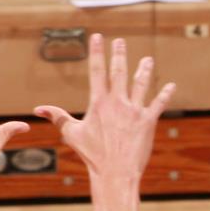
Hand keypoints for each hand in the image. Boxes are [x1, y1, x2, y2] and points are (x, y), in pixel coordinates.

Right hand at [34, 34, 173, 184]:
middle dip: (119, 55)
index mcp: (99, 103)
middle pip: (119, 72)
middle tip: (121, 41)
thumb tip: (38, 109)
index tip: (98, 37)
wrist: (115, 173)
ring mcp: (134, 111)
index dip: (98, 53)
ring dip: (144, 71)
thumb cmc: (92, 155)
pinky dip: (165, 94)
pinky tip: (171, 86)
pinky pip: (158, 104)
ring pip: (141, 84)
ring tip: (147, 60)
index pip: (97, 71)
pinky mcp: (148, 121)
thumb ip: (58, 117)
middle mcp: (118, 103)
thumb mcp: (72, 134)